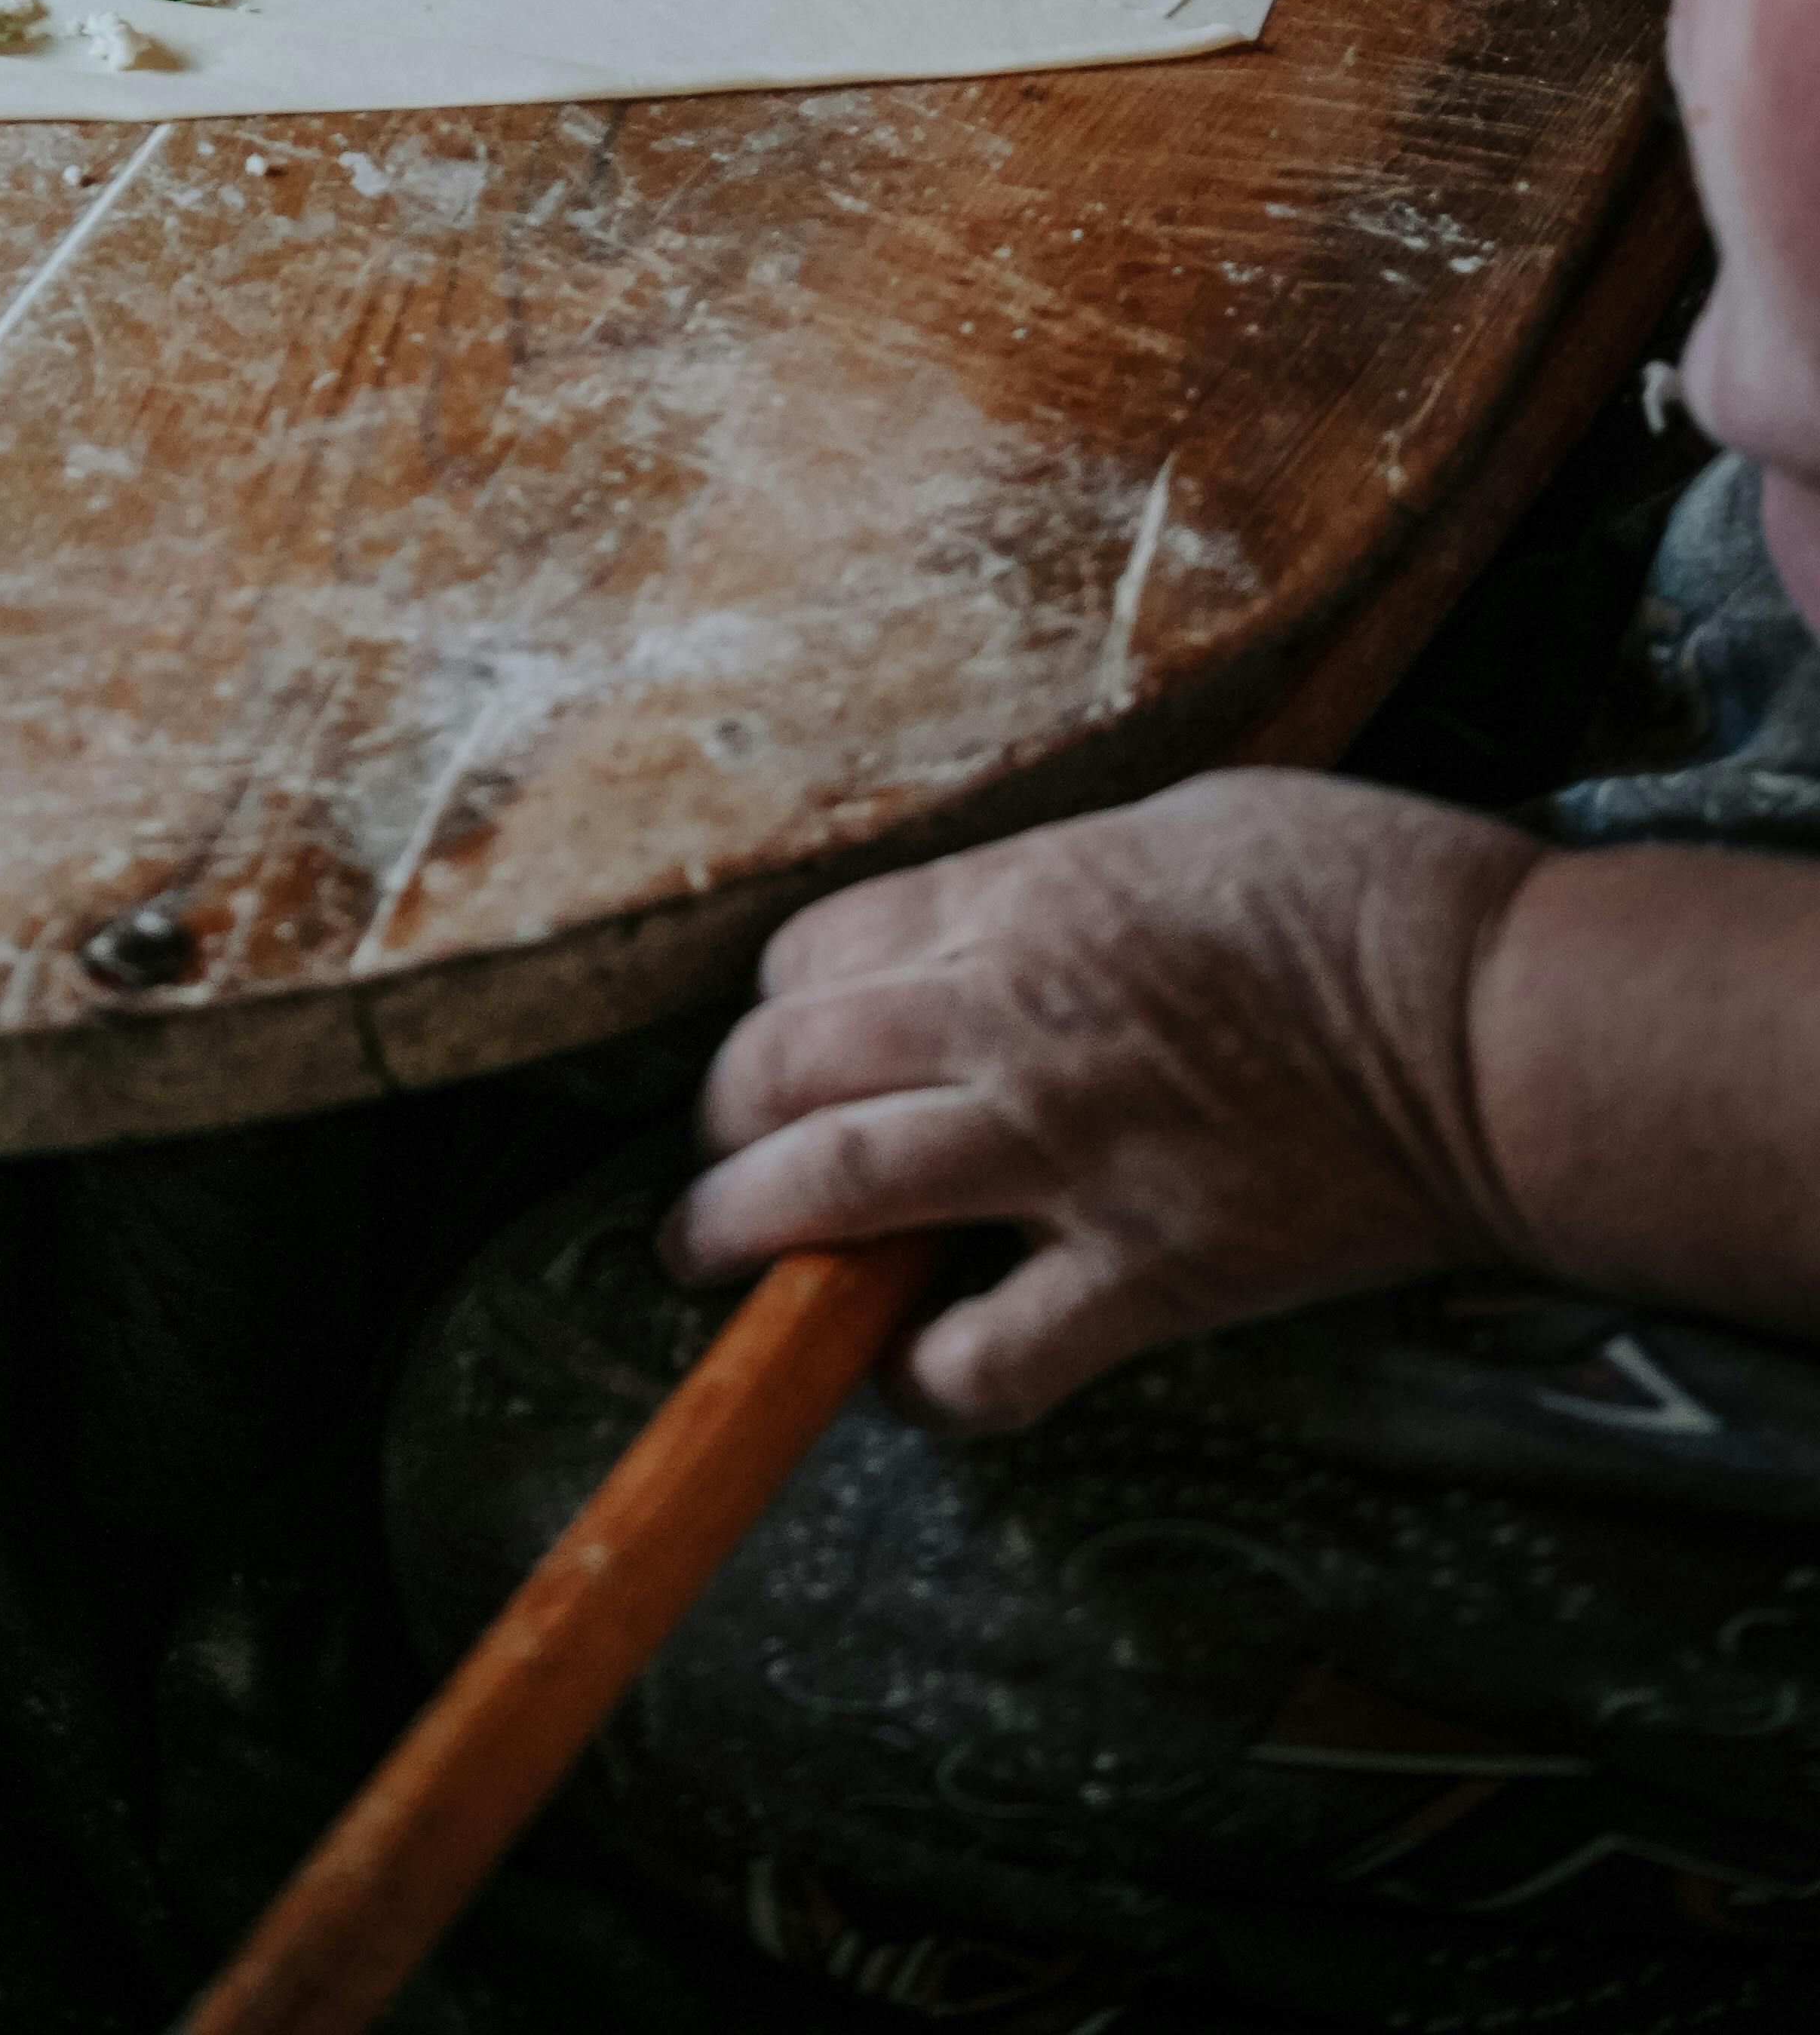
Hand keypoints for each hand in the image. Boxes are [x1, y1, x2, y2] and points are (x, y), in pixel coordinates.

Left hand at [664, 771, 1542, 1426]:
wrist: (1495, 1023)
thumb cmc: (1358, 890)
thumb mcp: (1172, 826)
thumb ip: (1052, 887)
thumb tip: (990, 931)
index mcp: (1018, 903)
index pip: (811, 958)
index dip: (777, 1005)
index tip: (783, 1037)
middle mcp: (1010, 1023)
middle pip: (784, 1068)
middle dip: (723, 1119)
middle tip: (717, 1157)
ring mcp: (1071, 1156)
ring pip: (834, 1192)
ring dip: (743, 1231)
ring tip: (713, 1261)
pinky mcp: (1150, 1275)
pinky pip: (994, 1356)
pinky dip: (929, 1383)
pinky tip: (912, 1377)